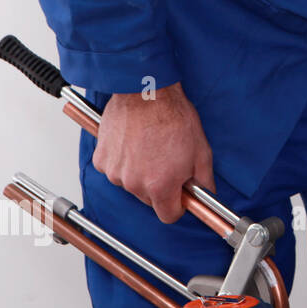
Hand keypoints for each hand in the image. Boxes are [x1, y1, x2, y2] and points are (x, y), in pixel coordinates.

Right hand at [92, 81, 213, 222]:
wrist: (146, 93)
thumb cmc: (173, 117)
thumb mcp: (202, 151)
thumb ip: (203, 179)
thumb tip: (205, 193)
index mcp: (160, 186)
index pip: (168, 215)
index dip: (178, 205)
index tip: (181, 194)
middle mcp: (134, 183)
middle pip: (150, 199)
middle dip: (160, 186)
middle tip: (168, 162)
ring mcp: (115, 172)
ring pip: (131, 184)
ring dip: (140, 172)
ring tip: (151, 147)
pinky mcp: (101, 159)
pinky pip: (115, 169)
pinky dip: (124, 161)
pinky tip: (134, 143)